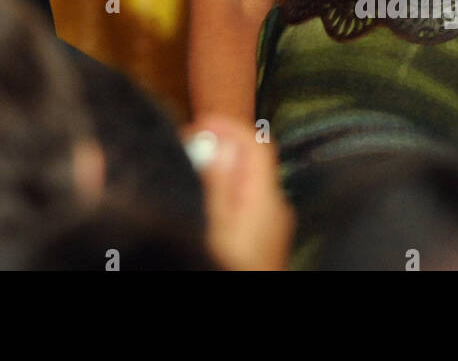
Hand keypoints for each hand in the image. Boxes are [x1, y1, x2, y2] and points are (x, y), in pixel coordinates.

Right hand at [184, 113, 292, 270]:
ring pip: (244, 183)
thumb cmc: (226, 271)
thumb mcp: (212, 230)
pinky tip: (199, 204)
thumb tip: (219, 142)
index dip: (225, 127)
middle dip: (215, 149)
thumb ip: (217, 184)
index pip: (256, 143)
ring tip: (185, 174)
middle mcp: (276, 211)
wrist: (248, 331)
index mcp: (267, 202)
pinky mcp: (262, 243)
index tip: (194, 128)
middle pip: (249, 161)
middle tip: (182, 152)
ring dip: (215, 173)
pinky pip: (243, 205)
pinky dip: (222, 195)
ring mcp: (271, 228)